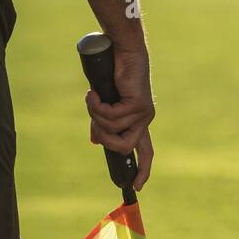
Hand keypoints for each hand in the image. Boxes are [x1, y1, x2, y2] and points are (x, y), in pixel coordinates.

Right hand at [85, 46, 154, 190]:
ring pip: (114, 130)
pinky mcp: (138, 104)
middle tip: (93, 125)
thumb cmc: (113, 75)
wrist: (123, 51)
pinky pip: (112, 116)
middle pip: (124, 147)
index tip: (137, 186)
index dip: (143, 170)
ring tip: (92, 99)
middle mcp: (144, 120)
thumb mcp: (105, 104)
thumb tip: (95, 142)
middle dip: (104, 139)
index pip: (146, 151)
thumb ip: (102, 122)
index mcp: (139, 122)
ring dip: (96, 117)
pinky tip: (93, 94)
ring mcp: (143, 113)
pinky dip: (97, 106)